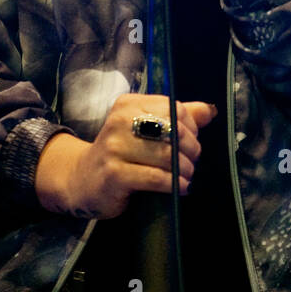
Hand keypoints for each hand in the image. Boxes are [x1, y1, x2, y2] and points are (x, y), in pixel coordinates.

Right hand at [36, 93, 216, 219]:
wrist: (81, 180)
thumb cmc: (120, 154)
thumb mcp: (145, 131)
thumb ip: (176, 119)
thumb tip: (208, 111)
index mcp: (128, 104)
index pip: (172, 108)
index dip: (190, 127)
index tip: (191, 142)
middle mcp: (119, 121)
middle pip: (171, 130)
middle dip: (190, 148)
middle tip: (192, 162)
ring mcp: (114, 147)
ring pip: (165, 154)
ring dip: (184, 168)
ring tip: (187, 176)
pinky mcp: (114, 174)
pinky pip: (154, 177)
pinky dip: (173, 183)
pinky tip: (181, 187)